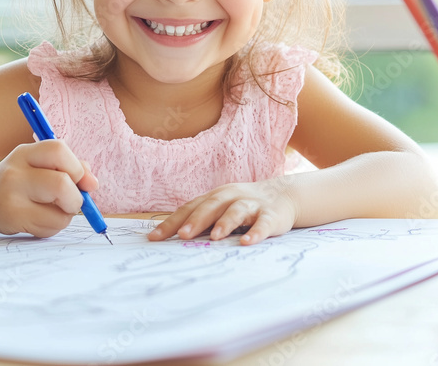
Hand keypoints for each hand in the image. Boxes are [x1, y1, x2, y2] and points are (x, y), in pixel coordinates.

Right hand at [0, 139, 97, 237]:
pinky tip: (41, 218)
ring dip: (66, 216)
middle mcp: (16, 174)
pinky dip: (54, 226)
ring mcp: (12, 199)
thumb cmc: (21, 178)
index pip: (58, 150)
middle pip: (61, 184)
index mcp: (26, 153)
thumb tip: (92, 183)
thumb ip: (70, 166)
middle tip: (71, 201)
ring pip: (60, 215)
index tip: (79, 180)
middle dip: (76, 198)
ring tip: (54, 210)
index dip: (77, 168)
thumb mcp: (39, 163)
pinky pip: (50, 228)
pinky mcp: (13, 221)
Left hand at [147, 178, 298, 245]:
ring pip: (236, 211)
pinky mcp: (271, 215)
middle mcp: (231, 197)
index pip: (189, 209)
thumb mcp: (221, 209)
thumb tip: (172, 238)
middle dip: (196, 220)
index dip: (172, 223)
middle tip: (182, 235)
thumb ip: (201, 220)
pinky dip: (255, 232)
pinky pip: (263, 223)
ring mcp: (251, 205)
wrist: (283, 195)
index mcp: (214, 197)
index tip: (154, 238)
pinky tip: (247, 242)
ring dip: (224, 223)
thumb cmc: (243, 206)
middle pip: (210, 206)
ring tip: (214, 237)